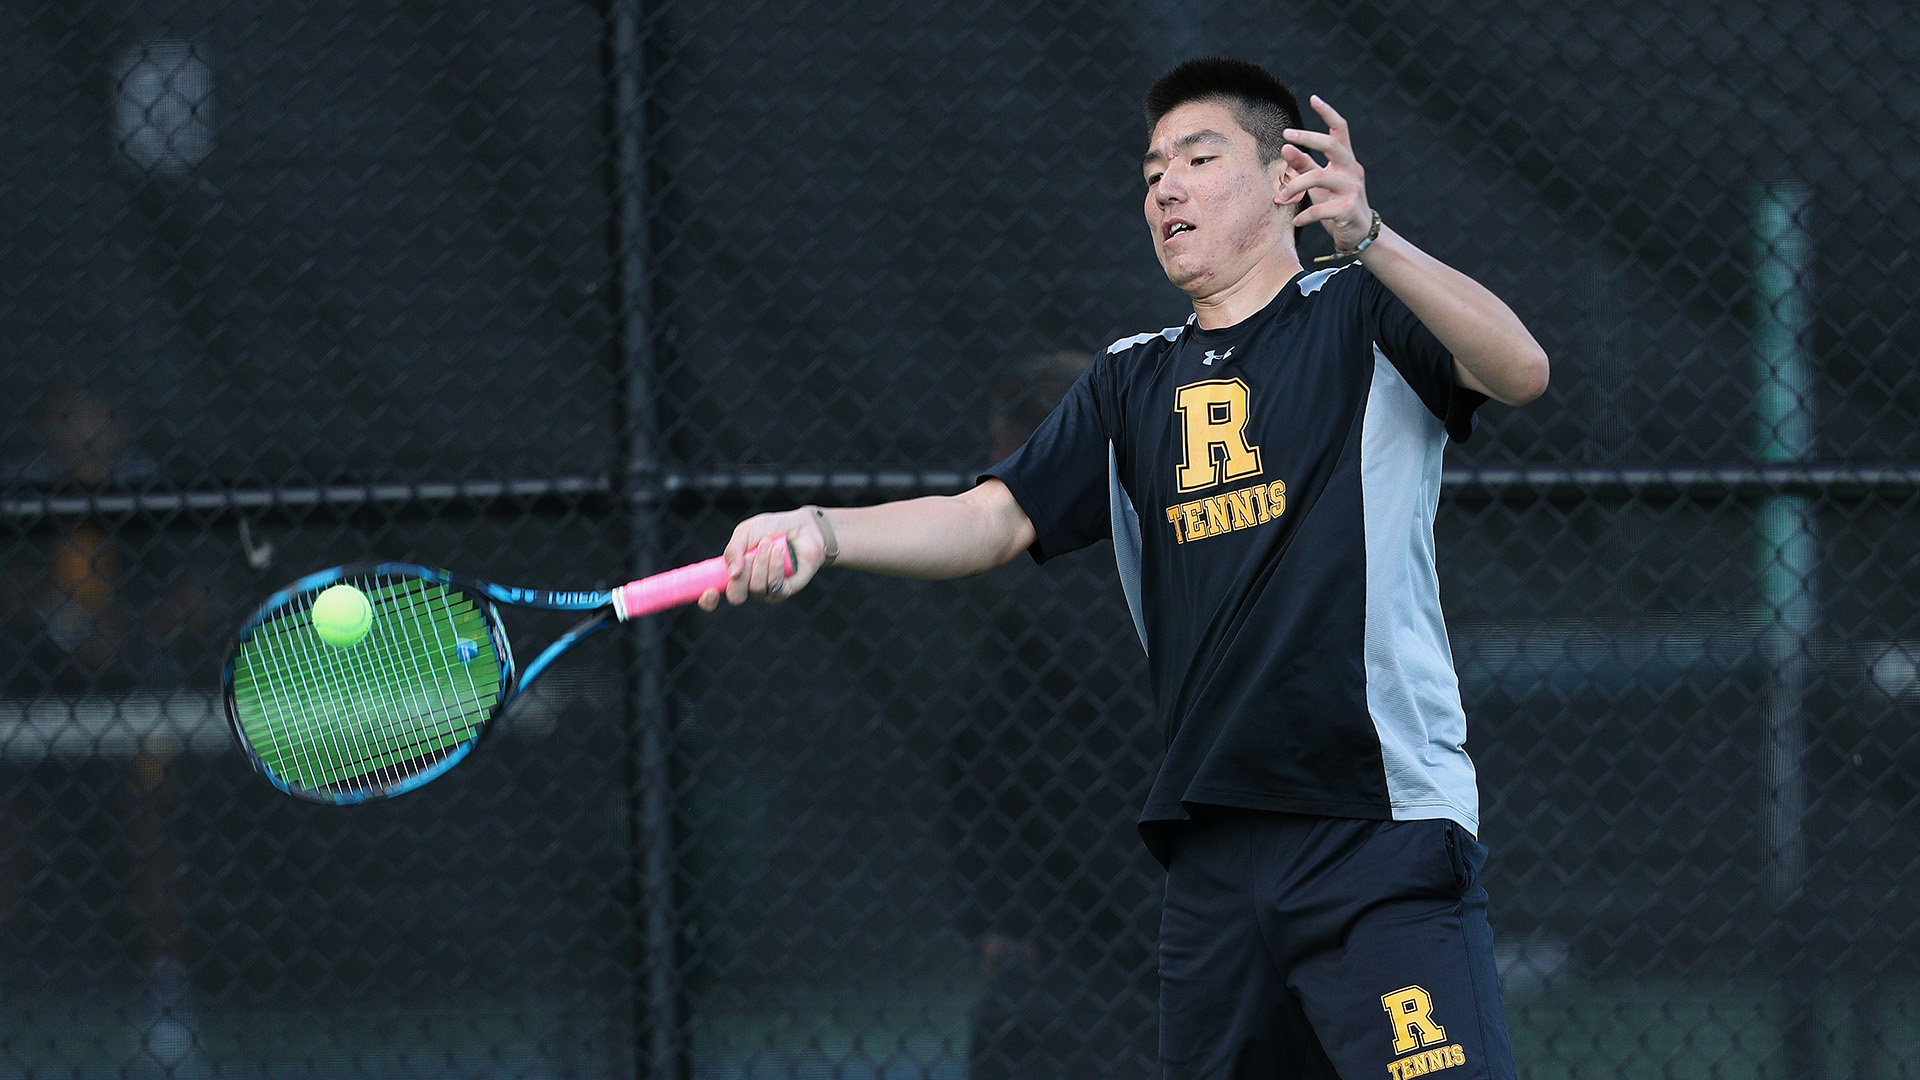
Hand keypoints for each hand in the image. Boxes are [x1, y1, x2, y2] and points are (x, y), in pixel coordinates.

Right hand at [695, 507, 830, 609]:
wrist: (800, 526)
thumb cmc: (771, 529)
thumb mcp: (745, 532)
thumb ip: (733, 550)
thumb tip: (732, 573)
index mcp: (732, 573)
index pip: (713, 597)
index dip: (708, 600)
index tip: (710, 591)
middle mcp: (747, 586)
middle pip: (736, 596)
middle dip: (740, 576)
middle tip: (748, 556)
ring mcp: (766, 590)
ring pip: (756, 588)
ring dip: (761, 562)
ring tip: (768, 544)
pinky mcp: (784, 590)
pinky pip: (775, 586)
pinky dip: (775, 566)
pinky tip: (780, 551)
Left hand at [1277, 95, 1373, 251]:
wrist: (1359, 234)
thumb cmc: (1336, 204)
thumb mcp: (1319, 183)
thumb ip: (1304, 165)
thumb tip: (1286, 146)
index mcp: (1345, 160)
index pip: (1340, 130)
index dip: (1328, 113)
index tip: (1313, 98)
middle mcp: (1351, 170)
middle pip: (1331, 145)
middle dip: (1307, 138)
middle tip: (1286, 137)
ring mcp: (1352, 188)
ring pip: (1319, 177)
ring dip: (1295, 185)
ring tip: (1281, 198)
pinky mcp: (1348, 209)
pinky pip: (1320, 209)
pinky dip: (1305, 215)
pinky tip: (1296, 220)